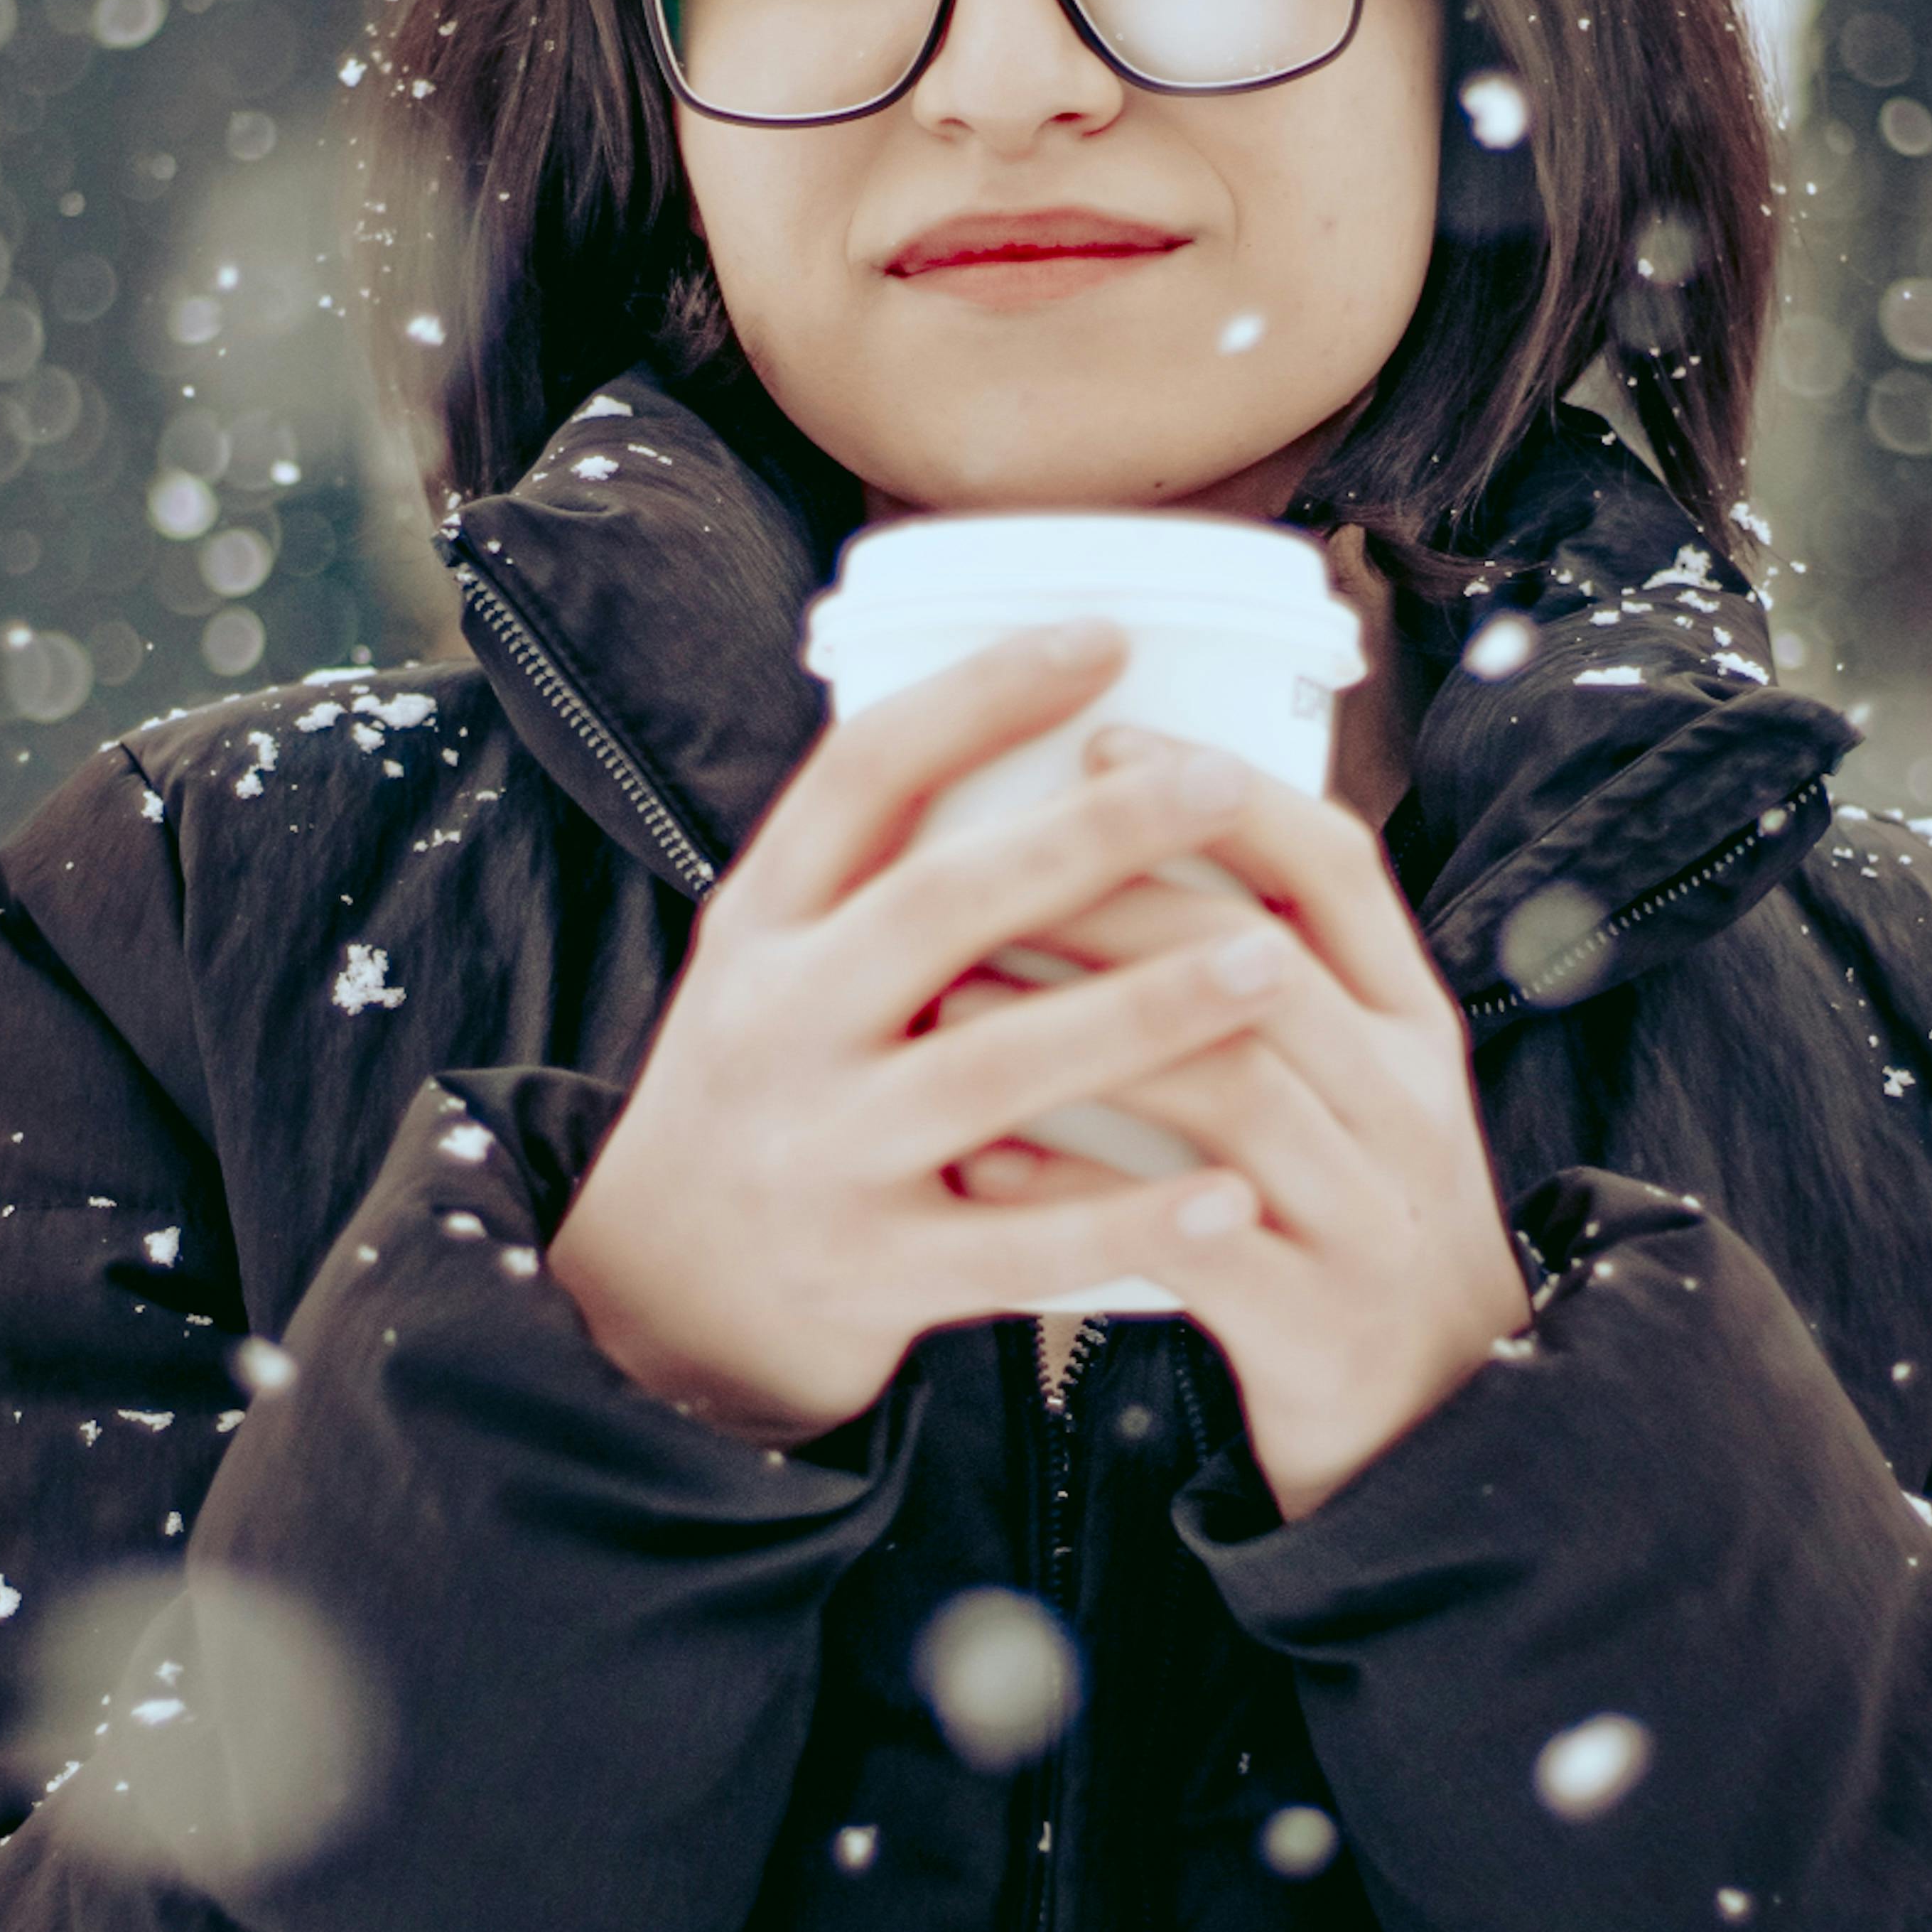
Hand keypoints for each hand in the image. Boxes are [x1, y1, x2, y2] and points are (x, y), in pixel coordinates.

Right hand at [543, 630, 1305, 1442]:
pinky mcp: (871, 1272)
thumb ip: (875, 869)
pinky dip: (1126, 1220)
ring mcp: (822, 1152)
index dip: (981, 699)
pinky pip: (1016, 1245)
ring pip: (993, 1067)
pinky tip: (1229, 1198)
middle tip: (1220, 783)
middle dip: (1090, 839)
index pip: (861, 778)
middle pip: (940, 906)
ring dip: (1142, 1015)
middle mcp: (779, 1023)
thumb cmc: (764, 1087)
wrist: (657, 1294)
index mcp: (760, 922)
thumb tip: (1031, 716)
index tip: (1101, 638)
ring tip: (1274, 965)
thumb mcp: (771, 958)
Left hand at [950, 735, 1530, 1519]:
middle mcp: (1406, 1108)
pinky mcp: (1319, 1325)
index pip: (1336, 867)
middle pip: (1261, 962)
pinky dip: (1080, 1193)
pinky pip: (1190, 1238)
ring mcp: (1371, 1218)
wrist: (1444, 1439)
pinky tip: (984, 1164)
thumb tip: (1119, 854)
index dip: (1223, 794)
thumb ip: (1263, 994)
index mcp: (1410, 1029)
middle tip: (979, 863)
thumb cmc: (1346, 1235)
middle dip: (1114, 897)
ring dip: (1079, 1030)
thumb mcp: (1345, 1098)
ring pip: (1229, 1088)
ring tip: (954, 994)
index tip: (1106, 741)